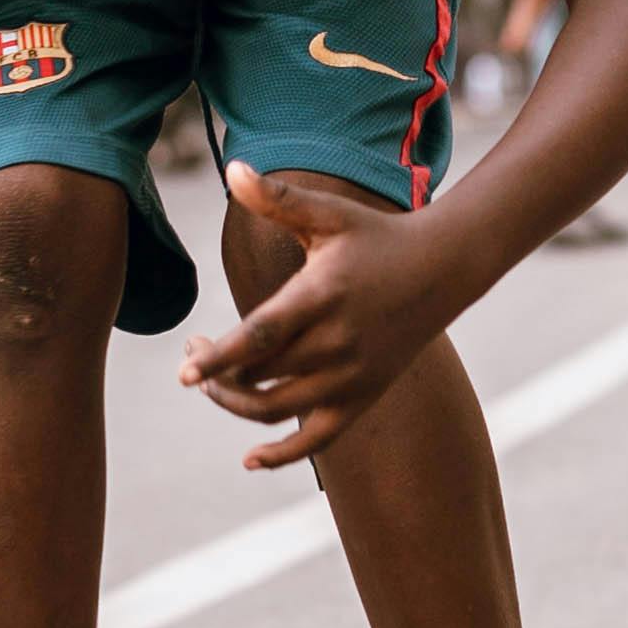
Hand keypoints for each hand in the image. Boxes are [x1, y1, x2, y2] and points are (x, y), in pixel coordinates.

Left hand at [178, 162, 449, 470]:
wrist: (443, 269)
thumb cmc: (376, 236)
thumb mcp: (329, 213)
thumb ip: (277, 198)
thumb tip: (232, 168)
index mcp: (322, 296)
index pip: (262, 336)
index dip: (220, 357)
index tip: (184, 371)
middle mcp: (337, 343)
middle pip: (260, 377)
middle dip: (215, 374)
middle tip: (193, 353)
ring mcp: (351, 377)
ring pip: (277, 409)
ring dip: (234, 404)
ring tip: (212, 383)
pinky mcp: (362, 397)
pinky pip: (317, 440)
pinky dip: (282, 456)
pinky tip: (249, 460)